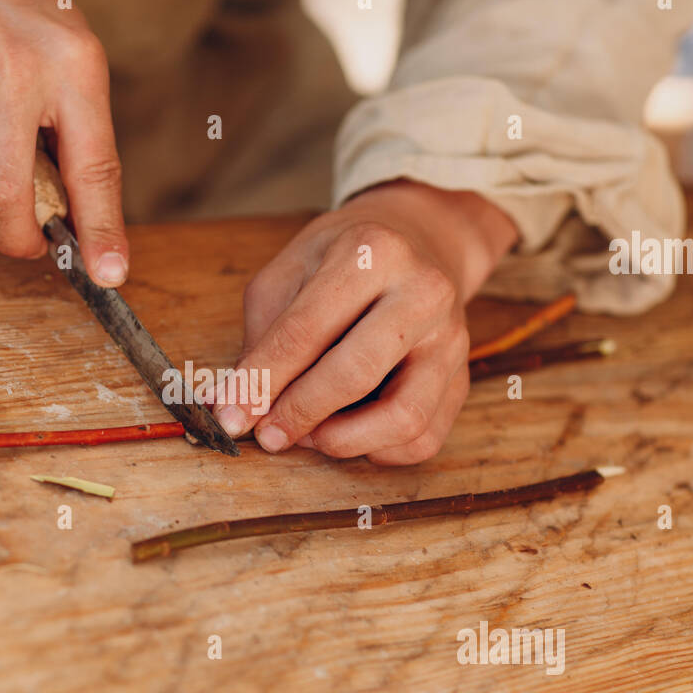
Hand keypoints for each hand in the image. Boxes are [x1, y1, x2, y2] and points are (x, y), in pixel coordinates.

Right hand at [0, 0, 127, 285]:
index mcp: (74, 70)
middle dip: (18, 239)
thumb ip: (81, 143)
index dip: (101, 231)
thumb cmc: (24, 27)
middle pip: (9, 197)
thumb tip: (82, 232)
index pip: (94, 169)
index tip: (107, 274)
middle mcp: (16, 74)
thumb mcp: (74, 66)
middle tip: (27, 244)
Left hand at [216, 181, 517, 464]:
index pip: (307, 329)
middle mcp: (423, 292)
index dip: (262, 380)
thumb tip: (235, 404)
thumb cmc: (344, 259)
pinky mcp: (462, 376)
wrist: (419, 242)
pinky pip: (423, 438)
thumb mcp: (290, 273)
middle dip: (300, 413)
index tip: (230, 415)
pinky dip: (378, 451)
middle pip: (357, 372)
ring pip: (403, 417)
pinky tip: (349, 433)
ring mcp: (451, 338)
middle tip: (267, 435)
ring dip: (344, 440)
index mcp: (373, 253)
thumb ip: (263, 337)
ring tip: (309, 434)